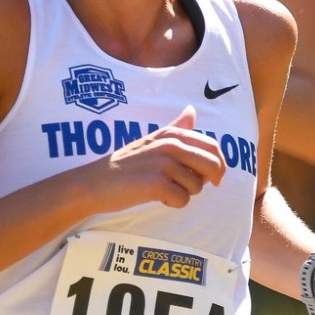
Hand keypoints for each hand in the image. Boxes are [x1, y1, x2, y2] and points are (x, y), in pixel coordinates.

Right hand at [87, 105, 224, 211]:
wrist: (96, 182)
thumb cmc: (127, 164)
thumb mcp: (152, 140)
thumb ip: (175, 127)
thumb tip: (192, 110)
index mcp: (173, 134)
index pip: (213, 147)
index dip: (218, 165)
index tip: (212, 180)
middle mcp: (171, 145)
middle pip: (213, 166)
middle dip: (205, 181)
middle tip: (184, 186)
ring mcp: (164, 164)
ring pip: (197, 187)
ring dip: (182, 193)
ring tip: (161, 188)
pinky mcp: (157, 184)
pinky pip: (183, 200)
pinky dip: (171, 203)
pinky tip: (155, 196)